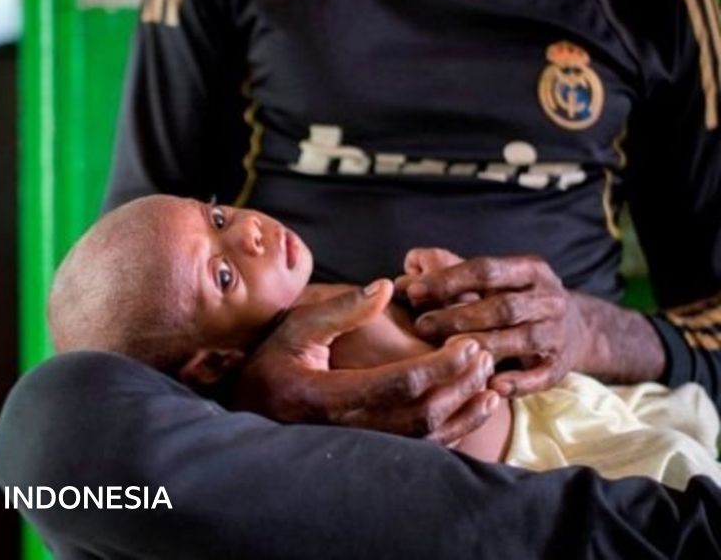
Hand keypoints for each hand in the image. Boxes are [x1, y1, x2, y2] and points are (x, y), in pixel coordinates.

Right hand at [231, 279, 498, 444]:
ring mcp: (359, 445)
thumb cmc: (270, 363)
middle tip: (484, 353)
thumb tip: (385, 287)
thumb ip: (342, 309)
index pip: (401, 385)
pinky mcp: (369, 451)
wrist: (249, 408)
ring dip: (464, 410)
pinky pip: (420, 448)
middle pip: (422, 413)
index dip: (441, 366)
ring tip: (489, 379)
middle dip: (460, 384)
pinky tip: (474, 407)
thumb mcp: (296, 328)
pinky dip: (455, 430)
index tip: (468, 343)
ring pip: (426, 437)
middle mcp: (348, 428)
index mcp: (329, 395)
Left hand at [395, 251, 589, 396]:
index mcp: (530, 270)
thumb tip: (401, 280)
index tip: (413, 291)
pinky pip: (540, 377)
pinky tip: (490, 386)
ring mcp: (557, 333)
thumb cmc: (514, 299)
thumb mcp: (494, 281)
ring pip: (522, 340)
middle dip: (459, 316)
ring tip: (446, 354)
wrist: (577, 327)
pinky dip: (516, 383)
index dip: (449, 280)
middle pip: (503, 307)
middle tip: (421, 325)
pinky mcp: (560, 366)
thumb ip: (450, 277)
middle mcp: (549, 299)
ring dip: (483, 346)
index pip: (487, 270)